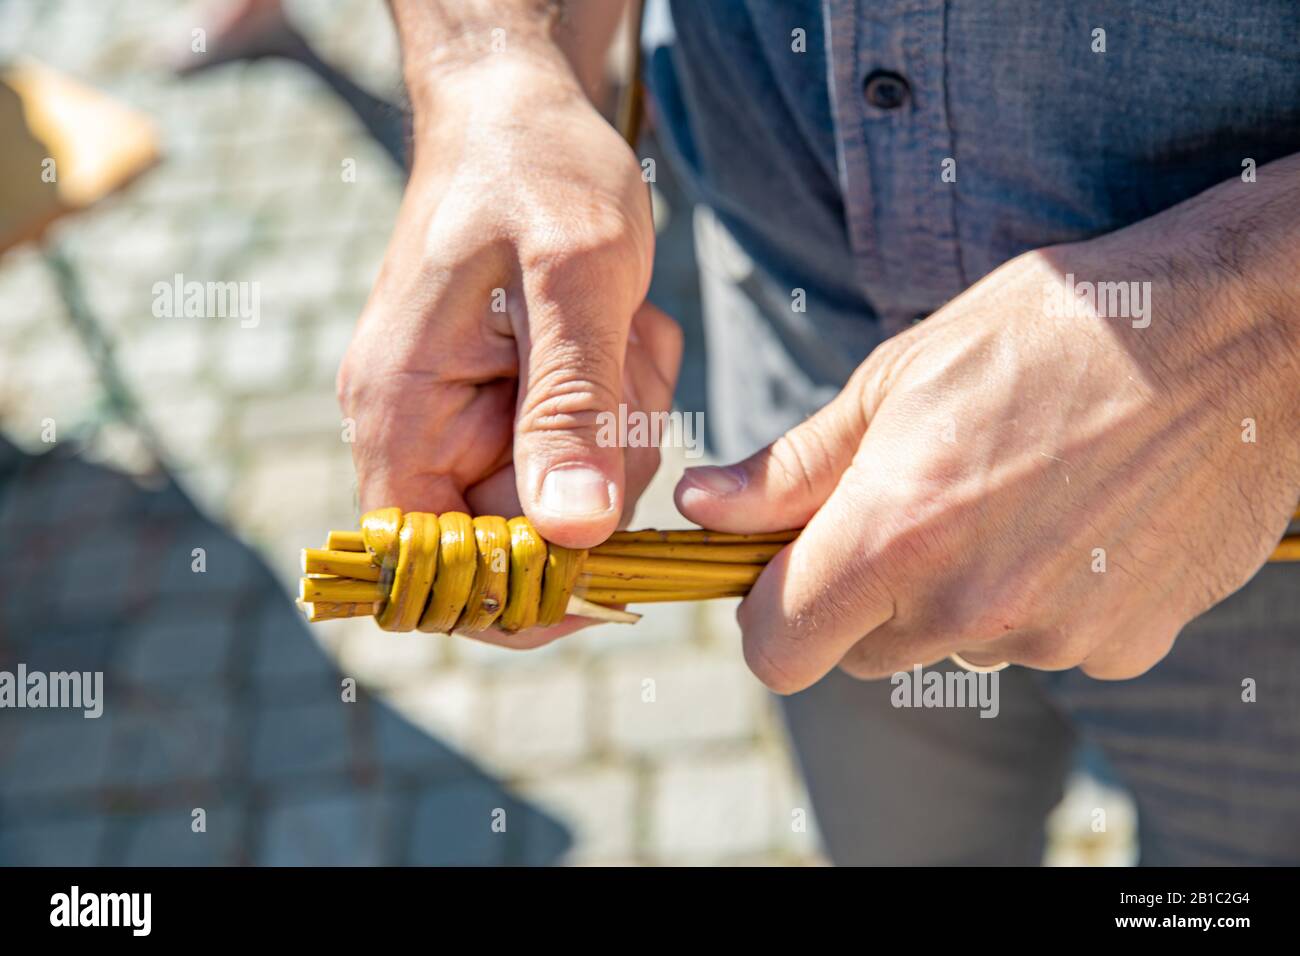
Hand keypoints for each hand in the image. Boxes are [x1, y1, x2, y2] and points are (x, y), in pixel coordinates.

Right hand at [338, 50, 680, 644]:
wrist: (522, 115)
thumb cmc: (537, 172)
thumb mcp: (574, 279)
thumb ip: (570, 407)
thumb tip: (571, 534)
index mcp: (401, 415)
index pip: (432, 576)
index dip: (523, 588)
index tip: (609, 535)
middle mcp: (417, 435)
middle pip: (524, 543)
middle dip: (603, 475)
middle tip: (624, 371)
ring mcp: (464, 423)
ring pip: (570, 503)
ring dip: (626, 431)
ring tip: (623, 334)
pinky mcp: (510, 408)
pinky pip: (585, 457)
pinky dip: (627, 408)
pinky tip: (625, 332)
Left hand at [676, 199, 1298, 689]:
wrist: (1232, 329)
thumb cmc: (1053, 330)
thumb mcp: (900, 376)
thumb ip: (793, 465)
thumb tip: (705, 507)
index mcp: (894, 535)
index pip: (778, 650)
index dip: (770, 615)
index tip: (786, 574)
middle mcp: (968, 607)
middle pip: (862, 654)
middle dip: (865, 597)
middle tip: (912, 508)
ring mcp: (1052, 637)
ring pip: (955, 651)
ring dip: (958, 597)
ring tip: (1010, 498)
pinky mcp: (1123, 645)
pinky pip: (1042, 648)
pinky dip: (1040, 604)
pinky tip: (1076, 522)